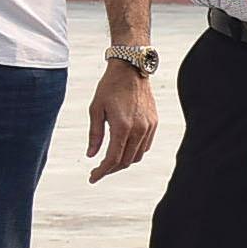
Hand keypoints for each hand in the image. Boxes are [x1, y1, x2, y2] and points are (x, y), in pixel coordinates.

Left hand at [86, 61, 157, 182]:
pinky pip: (145, 145)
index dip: (102, 172)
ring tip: (110, 161)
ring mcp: (149, 126)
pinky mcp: (154, 122)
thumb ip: (94, 134)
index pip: (113, 159)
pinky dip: (134, 152)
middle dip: (111, 169)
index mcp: (122, 126)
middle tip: (98, 171)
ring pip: (137, 156)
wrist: (131, 69)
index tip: (92, 178)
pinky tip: (123, 148)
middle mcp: (139, 129)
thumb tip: (91, 155)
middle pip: (126, 161)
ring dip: (124, 162)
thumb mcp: (95, 110)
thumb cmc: (110, 87)